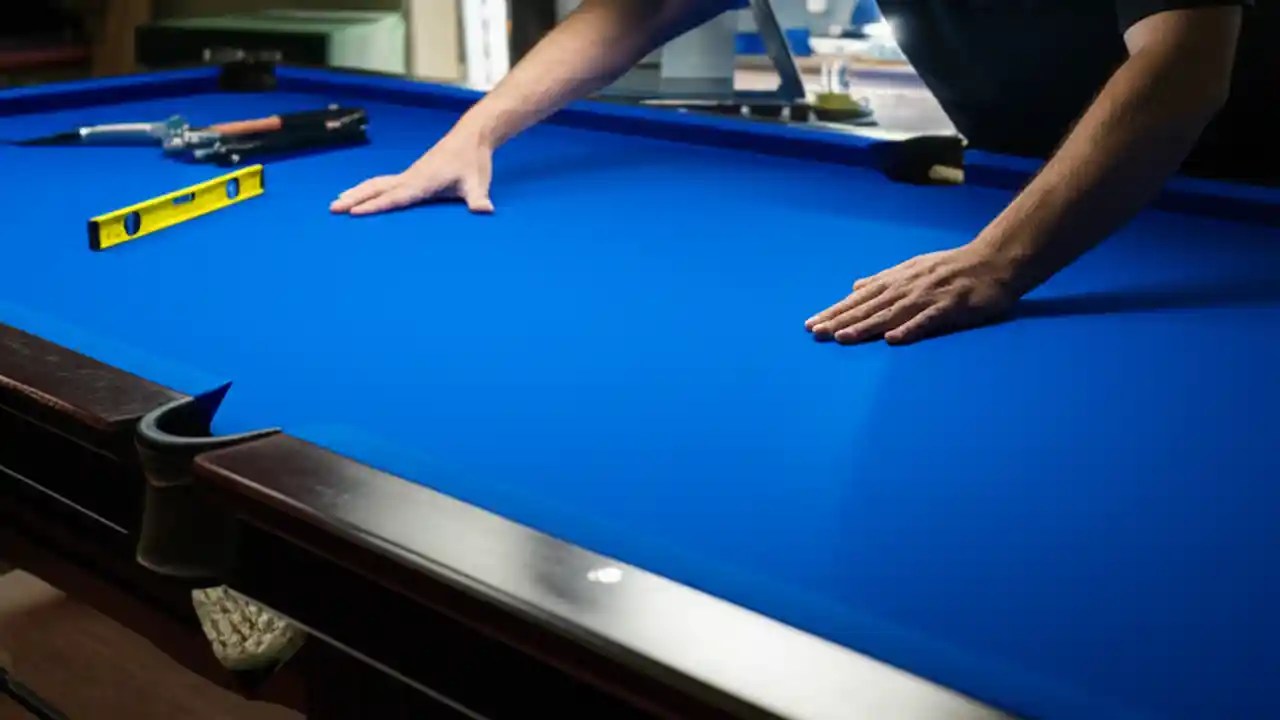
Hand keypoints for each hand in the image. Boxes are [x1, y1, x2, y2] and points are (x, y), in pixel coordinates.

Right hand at [330, 131, 494, 214]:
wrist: (472, 136)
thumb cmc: (473, 160)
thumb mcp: (478, 182)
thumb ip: (478, 198)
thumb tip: (485, 210)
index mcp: (423, 181)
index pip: (395, 197)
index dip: (375, 205)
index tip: (354, 212)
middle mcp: (411, 177)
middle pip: (377, 189)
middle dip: (355, 198)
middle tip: (332, 208)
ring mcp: (410, 174)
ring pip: (377, 183)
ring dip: (357, 192)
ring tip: (336, 202)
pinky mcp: (412, 173)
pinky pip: (385, 182)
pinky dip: (368, 188)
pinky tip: (361, 194)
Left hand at [805, 245, 1020, 345]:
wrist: (993, 261)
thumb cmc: (950, 267)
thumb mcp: (912, 268)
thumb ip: (883, 280)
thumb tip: (854, 287)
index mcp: (896, 279)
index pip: (859, 298)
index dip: (835, 311)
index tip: (811, 324)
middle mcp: (906, 287)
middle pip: (869, 306)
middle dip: (841, 320)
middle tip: (816, 333)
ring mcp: (928, 296)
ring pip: (892, 314)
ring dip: (866, 326)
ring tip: (842, 338)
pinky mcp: (951, 306)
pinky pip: (928, 319)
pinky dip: (911, 329)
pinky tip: (893, 340)